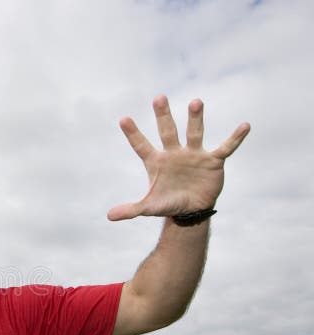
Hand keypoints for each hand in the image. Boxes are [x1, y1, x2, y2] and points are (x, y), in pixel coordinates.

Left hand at [107, 95, 249, 220]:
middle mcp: (174, 153)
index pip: (141, 145)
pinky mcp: (213, 161)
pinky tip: (245, 126)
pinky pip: (226, 147)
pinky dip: (235, 138)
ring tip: (195, 102)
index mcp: (157, 162)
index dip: (133, 134)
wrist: (191, 209)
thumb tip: (109, 216)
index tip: (123, 119)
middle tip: (159, 98)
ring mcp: (194, 155)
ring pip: (194, 133)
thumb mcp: (149, 207)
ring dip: (195, 119)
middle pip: (167, 132)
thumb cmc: (168, 203)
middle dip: (163, 116)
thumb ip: (130, 209)